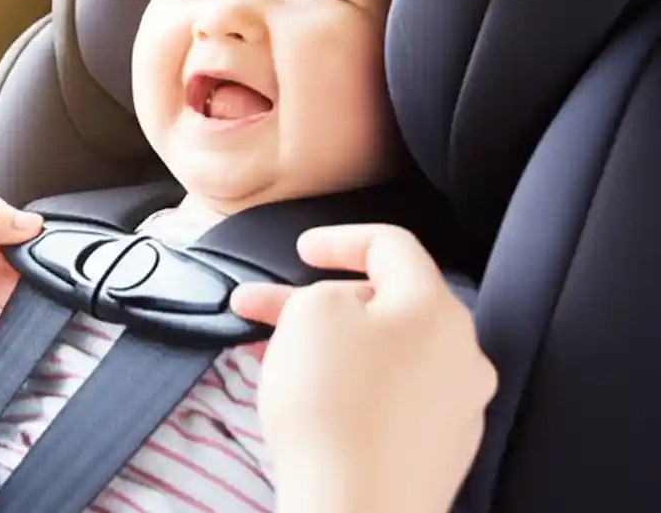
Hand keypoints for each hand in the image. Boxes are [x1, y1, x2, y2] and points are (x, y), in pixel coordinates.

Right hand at [228, 224, 496, 512]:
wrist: (357, 509)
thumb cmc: (334, 407)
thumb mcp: (312, 315)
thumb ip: (325, 292)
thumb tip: (339, 310)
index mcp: (437, 308)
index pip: (393, 246)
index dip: (340, 239)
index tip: (302, 249)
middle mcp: (462, 354)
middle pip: (384, 306)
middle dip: (317, 304)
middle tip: (262, 309)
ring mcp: (456, 407)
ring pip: (383, 355)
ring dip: (327, 347)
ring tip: (269, 358)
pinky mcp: (439, 451)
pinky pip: (390, 399)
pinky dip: (349, 388)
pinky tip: (307, 402)